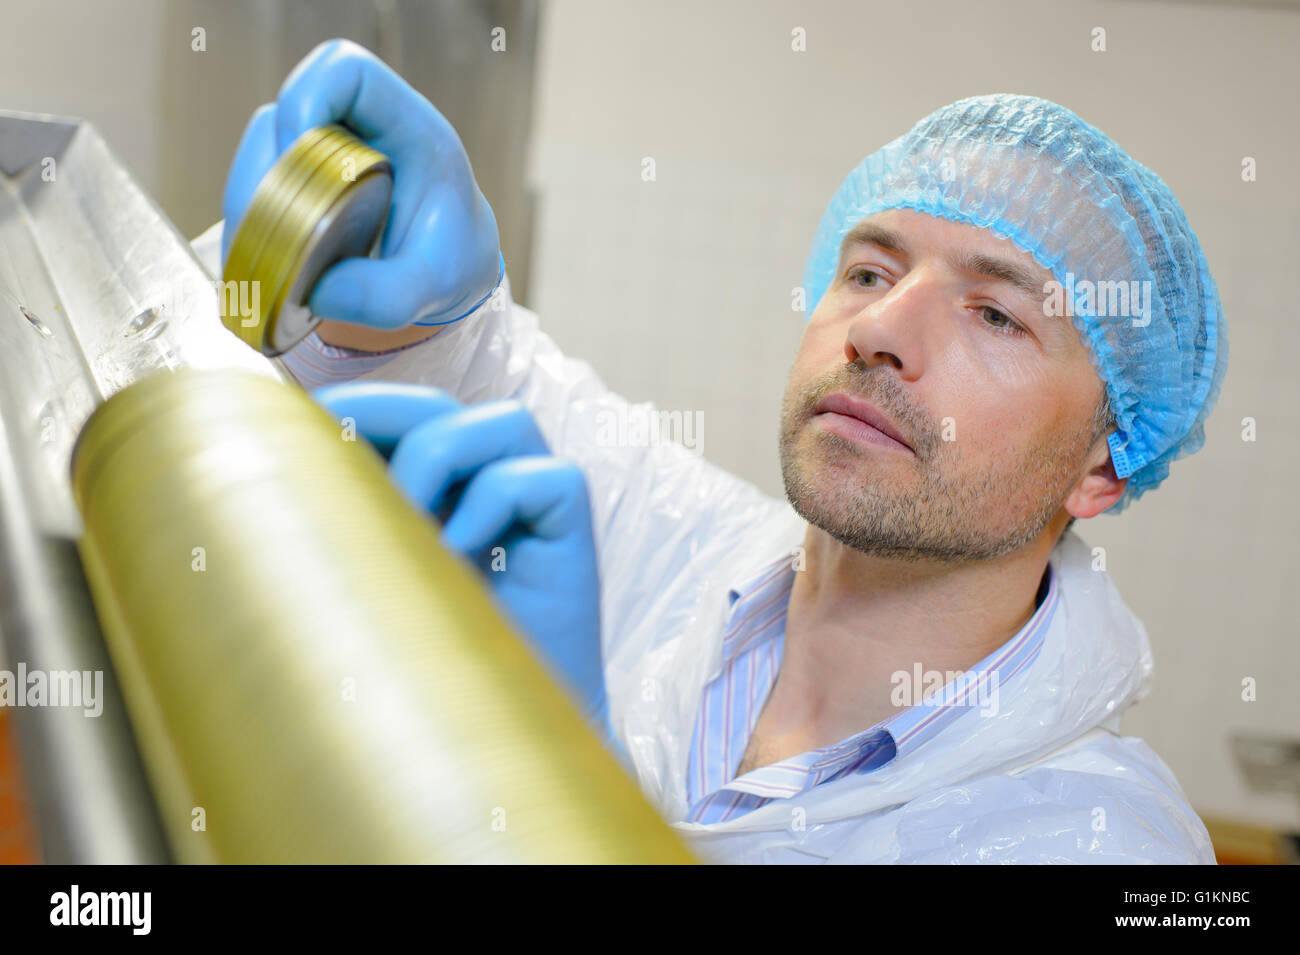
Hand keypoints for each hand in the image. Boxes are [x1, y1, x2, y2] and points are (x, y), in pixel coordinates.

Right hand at [223, 38, 503, 329]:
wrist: (447, 265)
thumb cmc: (450, 260)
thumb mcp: (433, 287)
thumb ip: (388, 296)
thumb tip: (320, 293)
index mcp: (410, 128)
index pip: (349, 71)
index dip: (308, 98)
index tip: (297, 156)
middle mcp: (363, 126)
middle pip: (289, 108)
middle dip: (268, 167)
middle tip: (272, 230)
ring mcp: (328, 145)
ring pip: (263, 144)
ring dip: (252, 196)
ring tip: (269, 255)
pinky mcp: (303, 171)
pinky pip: (256, 178)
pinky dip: (251, 216)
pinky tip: (266, 257)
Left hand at [312, 382, 614, 745]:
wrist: (501, 723)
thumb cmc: (435, 650)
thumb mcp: (377, 571)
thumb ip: (352, 521)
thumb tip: (284, 475)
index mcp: (440, 479)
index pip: (400, 413)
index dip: (355, 407)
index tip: (293, 421)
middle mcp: (489, 475)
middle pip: (442, 405)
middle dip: (383, 416)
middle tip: (332, 455)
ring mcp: (535, 495)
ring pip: (502, 421)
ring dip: (441, 457)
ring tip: (407, 520)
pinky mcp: (572, 523)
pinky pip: (542, 476)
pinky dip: (496, 501)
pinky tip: (464, 553)